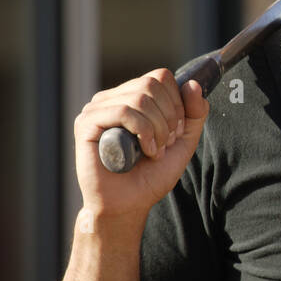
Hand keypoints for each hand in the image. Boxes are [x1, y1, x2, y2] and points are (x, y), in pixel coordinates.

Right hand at [73, 70, 209, 219]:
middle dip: (169, 117)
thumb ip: (194, 113)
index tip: (175, 132)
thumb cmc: (151, 175)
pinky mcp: (86, 123)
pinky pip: (123, 112)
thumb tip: (194, 84)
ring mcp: (97, 109)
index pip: (161, 77)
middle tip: (165, 143)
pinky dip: (143, 132)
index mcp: (131, 97)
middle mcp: (112, 98)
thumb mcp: (183, 141)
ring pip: (140, 97)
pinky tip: (144, 151)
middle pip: (152, 84)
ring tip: (154, 151)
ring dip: (158, 128)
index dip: (177, 103)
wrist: (127, 204)